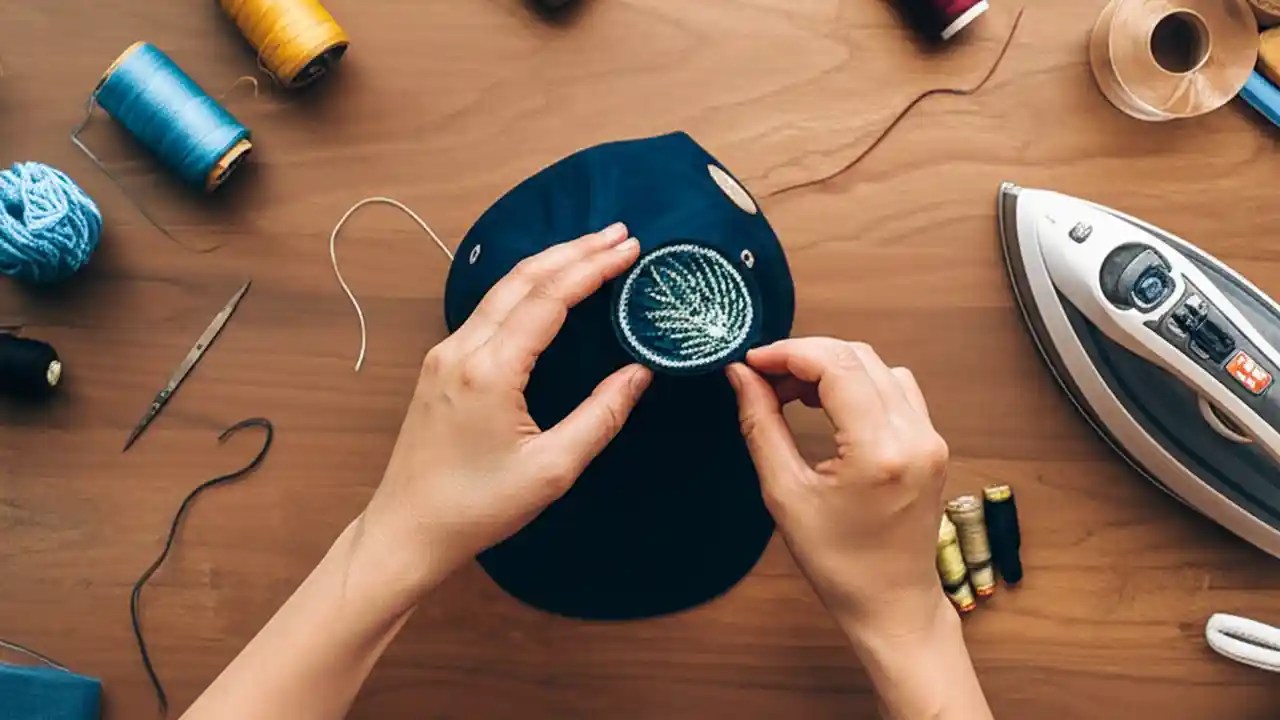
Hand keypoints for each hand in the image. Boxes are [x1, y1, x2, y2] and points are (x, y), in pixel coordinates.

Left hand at [360, 222, 651, 595]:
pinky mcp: (440, 366)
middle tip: (621, 233)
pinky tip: (549, 287)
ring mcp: (445, 354)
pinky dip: (526, 288)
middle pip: (523, 280)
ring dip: (549, 264)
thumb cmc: (479, 507)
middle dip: (574, 251)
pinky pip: (487, 310)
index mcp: (490, 371)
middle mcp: (461, 350)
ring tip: (593, 248)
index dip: (593, 268)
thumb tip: (639, 372)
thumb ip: (601, 416)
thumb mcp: (552, 470)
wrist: (407, 530)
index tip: (631, 249)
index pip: (549, 298)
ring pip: (502, 290)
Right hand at [726, 338, 949, 639]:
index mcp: (879, 451)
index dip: (788, 353)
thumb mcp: (785, 494)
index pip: (836, 365)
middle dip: (805, 356)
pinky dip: (858, 382)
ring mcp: (930, 437)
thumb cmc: (838, 563)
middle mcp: (914, 436)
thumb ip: (761, 425)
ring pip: (878, 366)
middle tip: (763, 375)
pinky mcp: (932, 442)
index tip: (752, 362)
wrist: (891, 603)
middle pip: (858, 357)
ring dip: (832, 366)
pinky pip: (896, 388)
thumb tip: (740, 376)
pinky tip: (827, 403)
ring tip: (791, 392)